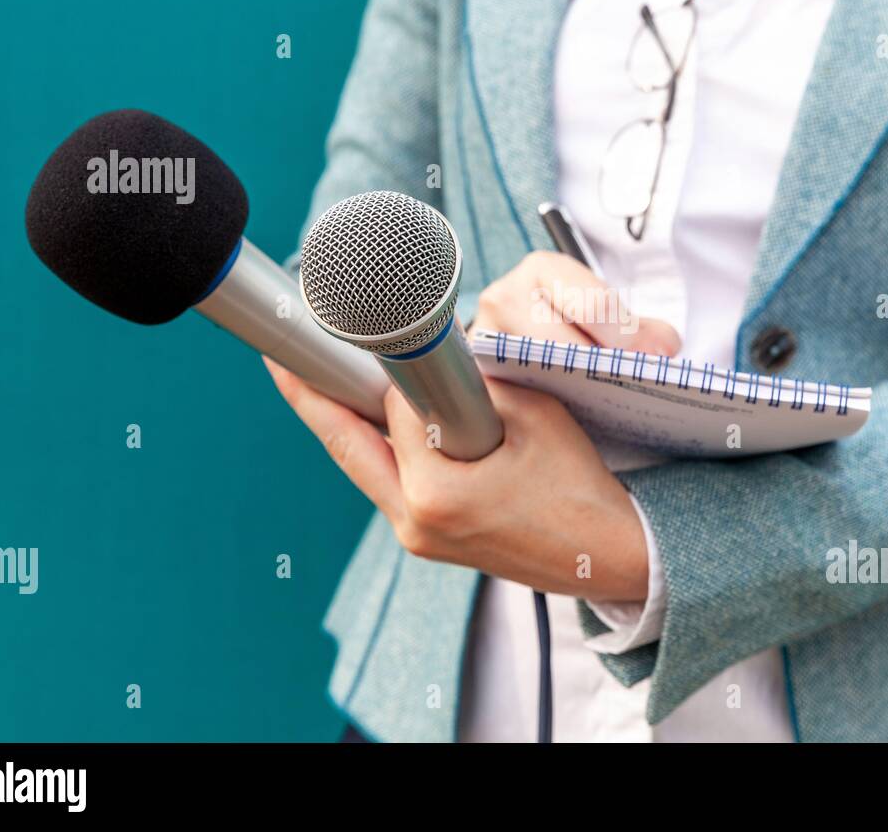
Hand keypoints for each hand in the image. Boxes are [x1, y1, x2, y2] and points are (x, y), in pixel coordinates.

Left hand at [265, 251, 680, 600]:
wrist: (607, 555)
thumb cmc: (578, 487)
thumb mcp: (533, 417)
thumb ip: (474, 387)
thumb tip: (430, 362)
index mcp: (437, 496)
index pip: (394, 411)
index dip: (381, 368)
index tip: (336, 332)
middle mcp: (414, 525)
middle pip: (347, 447)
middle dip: (314, 399)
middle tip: (280, 356)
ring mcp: (417, 538)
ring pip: (364, 466)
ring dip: (345, 422)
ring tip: (320, 378)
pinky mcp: (427, 540)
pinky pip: (387, 482)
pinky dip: (376, 446)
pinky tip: (368, 416)